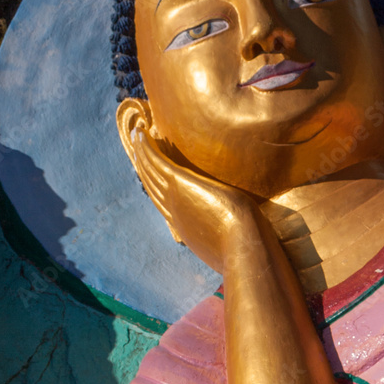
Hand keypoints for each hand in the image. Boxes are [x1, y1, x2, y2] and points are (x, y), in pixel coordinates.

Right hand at [133, 130, 256, 272]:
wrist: (244, 250)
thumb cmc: (247, 250)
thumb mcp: (231, 245)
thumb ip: (227, 237)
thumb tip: (240, 236)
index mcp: (186, 227)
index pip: (164, 202)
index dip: (155, 186)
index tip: (151, 173)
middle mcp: (175, 212)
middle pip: (152, 185)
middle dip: (144, 166)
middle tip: (137, 147)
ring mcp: (175, 197)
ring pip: (151, 172)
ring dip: (142, 152)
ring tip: (137, 134)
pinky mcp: (180, 183)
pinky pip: (157, 162)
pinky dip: (146, 148)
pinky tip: (141, 133)